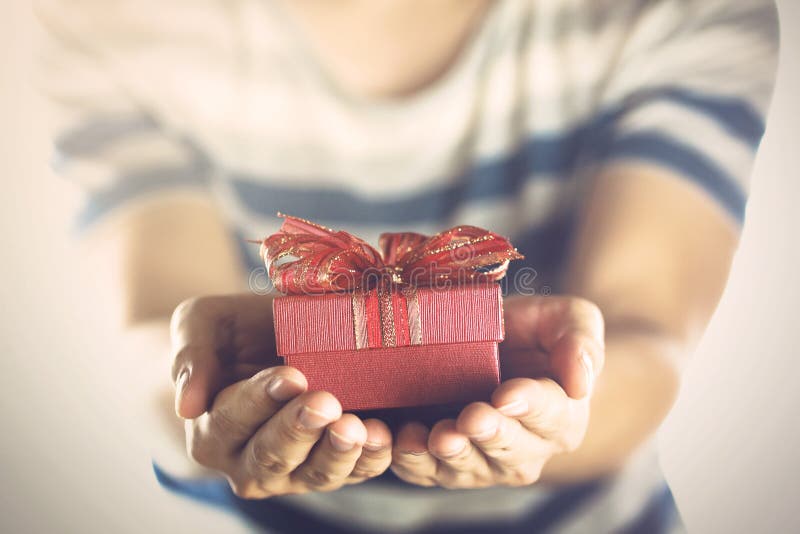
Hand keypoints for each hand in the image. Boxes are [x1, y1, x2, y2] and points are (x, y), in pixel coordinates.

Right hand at [170, 295, 392, 497]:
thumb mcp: (203, 323)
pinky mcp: (335, 468)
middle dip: (300, 429)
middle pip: (272, 456)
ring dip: (338, 452)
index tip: (290, 376)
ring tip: (356, 426)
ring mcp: (295, 472)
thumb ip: (190, 356)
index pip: (229, 420)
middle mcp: (248, 462)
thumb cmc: (238, 328)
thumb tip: (186, 405)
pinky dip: (370, 459)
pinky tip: (383, 435)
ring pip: (315, 474)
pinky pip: (355, 472)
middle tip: (325, 401)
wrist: (279, 334)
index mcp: (210, 431)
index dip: (259, 400)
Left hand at [390, 296, 603, 488]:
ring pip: (470, 468)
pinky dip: (414, 462)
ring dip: (453, 454)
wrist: (500, 348)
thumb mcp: (568, 319)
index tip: (508, 395)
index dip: (529, 405)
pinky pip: (429, 472)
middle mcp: (527, 449)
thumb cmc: (537, 333)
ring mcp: (485, 461)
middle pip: (510, 451)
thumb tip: (581, 380)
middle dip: (489, 434)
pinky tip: (403, 441)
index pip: (551, 414)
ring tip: (439, 436)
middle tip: (471, 417)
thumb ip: (581, 341)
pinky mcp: (444, 463)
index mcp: (562, 416)